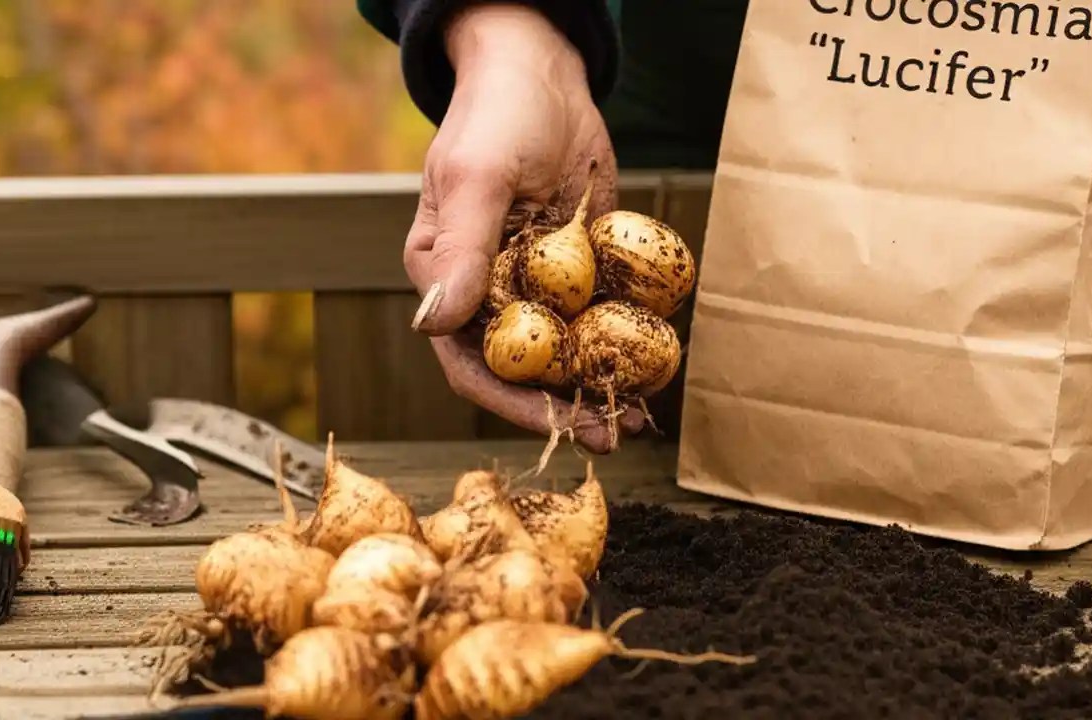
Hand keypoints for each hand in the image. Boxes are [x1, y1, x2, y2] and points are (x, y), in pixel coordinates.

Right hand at [404, 3, 642, 452]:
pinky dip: (626, 337)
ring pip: (566, 349)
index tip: (560, 422)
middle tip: (615, 430)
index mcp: (447, 278)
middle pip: (524, 367)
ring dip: (602, 382)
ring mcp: (536, 282)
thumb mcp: (477, 178)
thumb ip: (461, 251)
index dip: (511, 402)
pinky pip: (600, 311)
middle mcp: (488, 291)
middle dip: (566, 404)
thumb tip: (434, 327)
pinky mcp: (578, 267)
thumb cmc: (496, 116)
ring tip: (642, 410)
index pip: (470, 362)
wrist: (545, 72)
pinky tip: (657, 356)